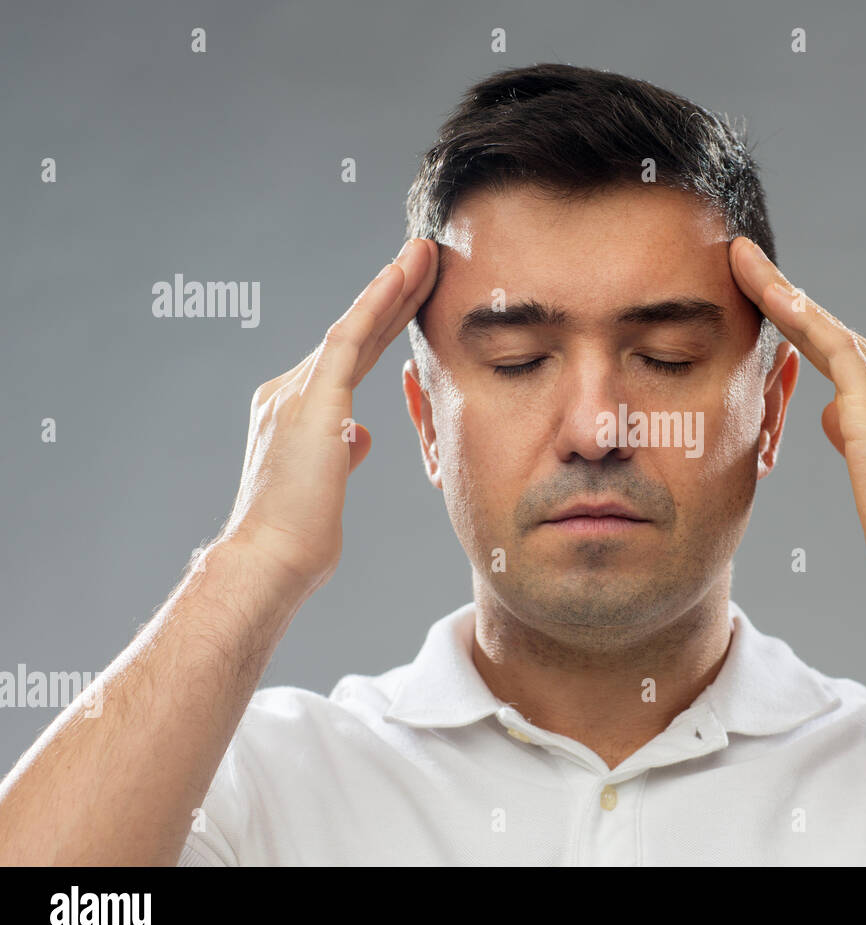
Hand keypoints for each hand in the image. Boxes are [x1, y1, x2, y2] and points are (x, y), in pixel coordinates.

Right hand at [220, 238, 438, 593]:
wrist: (269, 561)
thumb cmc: (298, 538)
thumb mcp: (330, 487)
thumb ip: (342, 451)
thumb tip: (361, 436)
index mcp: (298, 412)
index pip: (352, 357)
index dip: (386, 322)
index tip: (416, 294)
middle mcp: (291, 392)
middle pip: (355, 333)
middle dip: (394, 293)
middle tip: (426, 256)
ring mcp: (297, 393)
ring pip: (355, 327)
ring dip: (393, 286)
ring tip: (425, 252)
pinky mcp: (312, 402)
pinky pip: (349, 339)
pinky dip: (376, 304)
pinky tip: (400, 274)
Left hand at [729, 236, 865, 594]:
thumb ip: (853, 431)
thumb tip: (832, 412)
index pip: (837, 348)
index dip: (797, 320)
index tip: (763, 294)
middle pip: (828, 326)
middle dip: (781, 292)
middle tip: (742, 258)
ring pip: (824, 325)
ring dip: (777, 290)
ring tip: (740, 260)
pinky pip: (831, 344)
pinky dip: (797, 315)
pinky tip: (768, 291)